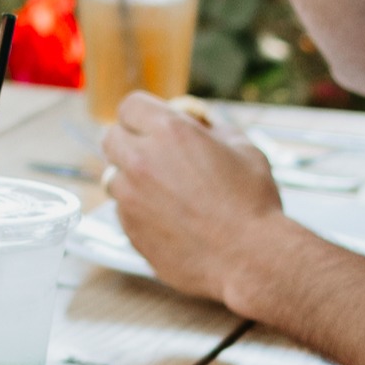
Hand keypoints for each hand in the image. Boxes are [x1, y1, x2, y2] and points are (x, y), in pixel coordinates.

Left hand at [101, 91, 288, 312]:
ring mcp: (130, 197)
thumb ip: (211, 130)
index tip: (154, 124)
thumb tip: (197, 123)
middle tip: (154, 154)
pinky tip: (167, 218)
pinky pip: (122, 209)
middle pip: (111, 137)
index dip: (143, 114)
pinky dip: (137, 209)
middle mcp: (141, 160)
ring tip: (164, 190)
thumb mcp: (242, 149)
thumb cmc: (253, 203)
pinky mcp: (129, 229)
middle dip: (131, 141)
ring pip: (112, 176)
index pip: (130, 106)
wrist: (250, 258)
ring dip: (131, 177)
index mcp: (168, 132)